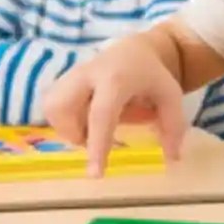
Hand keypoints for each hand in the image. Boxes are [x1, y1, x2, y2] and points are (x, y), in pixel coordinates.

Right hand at [42, 34, 184, 176]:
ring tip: (88, 129)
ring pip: (52, 108)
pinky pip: (51, 105)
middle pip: (62, 108)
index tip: (95, 174)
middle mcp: (87, 74)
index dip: (96, 145)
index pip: (100, 115)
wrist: (133, 49)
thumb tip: (171, 158)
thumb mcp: (171, 96)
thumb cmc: (152, 75)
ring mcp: (70, 75)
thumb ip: (173, 125)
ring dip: (66, 127)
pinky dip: (62, 120)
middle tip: (92, 138)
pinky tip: (81, 118)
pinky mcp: (62, 79)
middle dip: (73, 133)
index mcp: (116, 80)